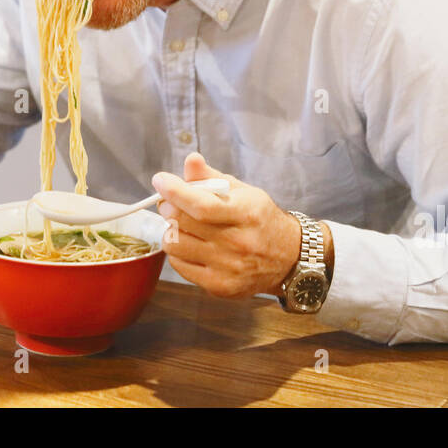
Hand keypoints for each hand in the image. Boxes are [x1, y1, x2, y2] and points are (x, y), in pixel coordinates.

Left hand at [153, 153, 300, 299]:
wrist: (287, 258)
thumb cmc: (260, 219)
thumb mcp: (243, 192)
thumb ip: (212, 177)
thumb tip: (191, 160)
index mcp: (246, 214)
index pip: (202, 205)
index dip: (175, 191)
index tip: (160, 180)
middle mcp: (238, 243)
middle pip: (184, 224)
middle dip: (169, 207)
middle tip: (171, 201)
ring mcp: (228, 268)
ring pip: (175, 246)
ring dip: (171, 230)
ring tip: (182, 225)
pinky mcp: (220, 286)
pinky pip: (179, 266)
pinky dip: (178, 252)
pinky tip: (191, 244)